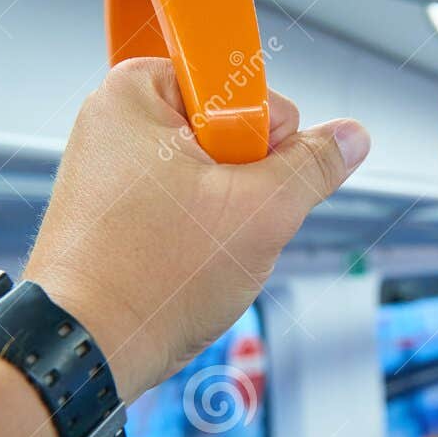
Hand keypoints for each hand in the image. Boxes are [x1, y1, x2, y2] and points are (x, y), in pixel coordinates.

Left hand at [24, 58, 369, 402]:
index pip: (242, 86)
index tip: (237, 179)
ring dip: (226, 217)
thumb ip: (314, 166)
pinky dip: (198, 238)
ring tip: (197, 254)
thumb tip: (350, 138)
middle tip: (220, 227)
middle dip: (245, 184)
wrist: (86, 350)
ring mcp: (113, 169)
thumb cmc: (148, 279)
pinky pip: (185, 208)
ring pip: (213, 177)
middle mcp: (116, 121)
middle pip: (231, 133)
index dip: (261, 138)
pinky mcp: (115, 212)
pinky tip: (185, 265)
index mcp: (135, 91)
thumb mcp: (261, 213)